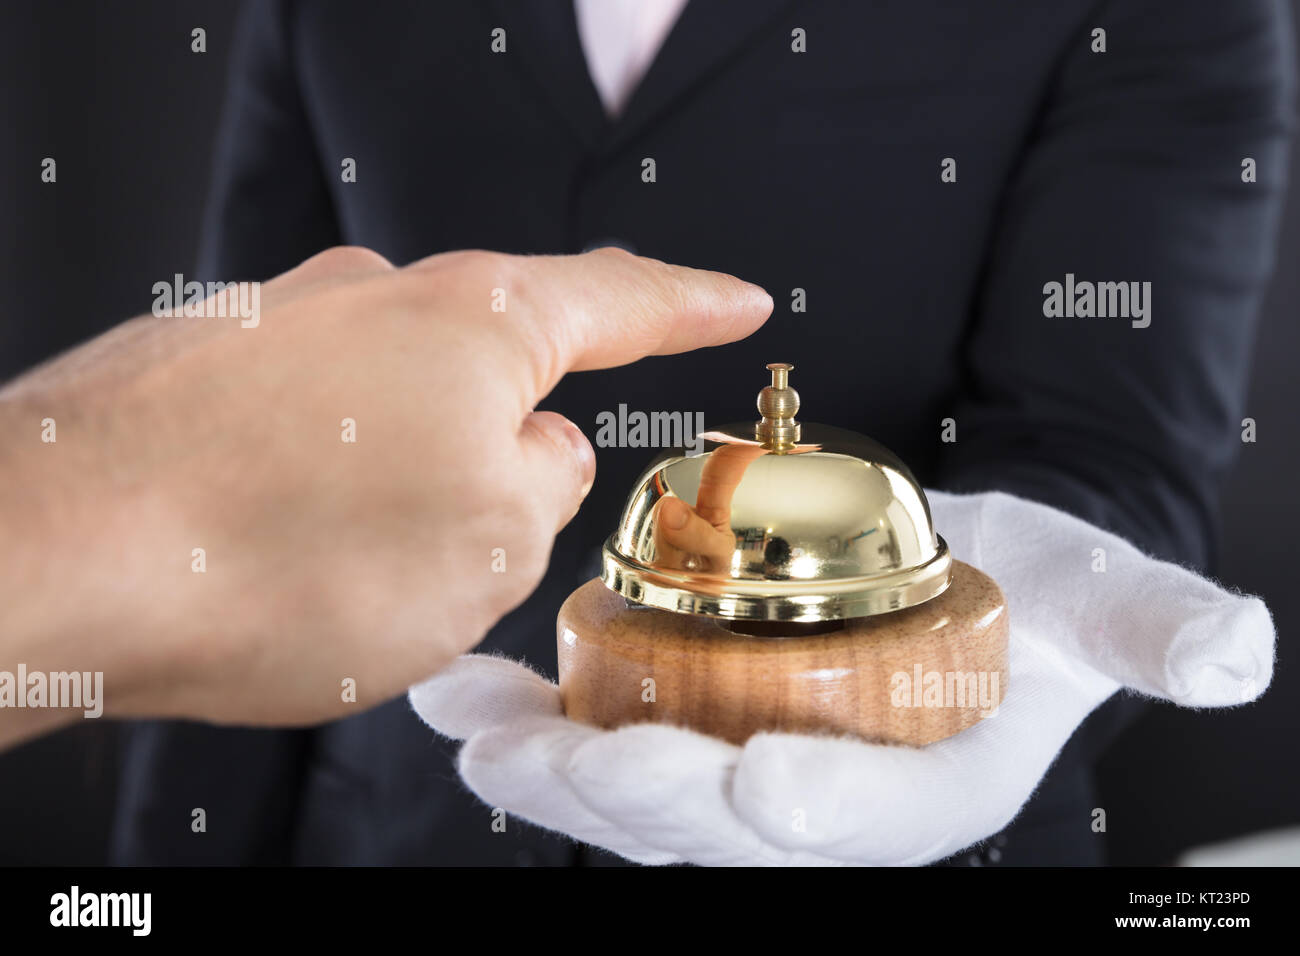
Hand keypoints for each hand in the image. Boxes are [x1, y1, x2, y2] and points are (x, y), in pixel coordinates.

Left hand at [0, 246, 771, 743]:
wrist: (55, 560)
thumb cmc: (281, 556)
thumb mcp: (493, 547)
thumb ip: (547, 481)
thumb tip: (533, 447)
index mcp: (476, 322)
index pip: (619, 300)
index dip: (690, 305)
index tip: (736, 299)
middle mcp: (375, 298)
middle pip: (488, 372)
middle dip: (496, 462)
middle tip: (465, 549)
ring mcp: (277, 323)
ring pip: (388, 418)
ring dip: (388, 497)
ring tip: (340, 579)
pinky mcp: (196, 367)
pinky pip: (299, 435)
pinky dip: (306, 497)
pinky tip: (274, 556)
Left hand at [408, 490, 1273, 865]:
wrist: (949, 582)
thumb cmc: (1022, 598)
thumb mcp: (1098, 599)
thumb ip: (1151, 625)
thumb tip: (1234, 650)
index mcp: (916, 793)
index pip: (869, 821)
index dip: (824, 808)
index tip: (766, 785)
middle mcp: (808, 807)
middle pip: (720, 824)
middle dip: (649, 798)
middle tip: (584, 762)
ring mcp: (729, 774)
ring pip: (632, 797)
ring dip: (551, 765)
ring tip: (481, 726)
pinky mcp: (675, 731)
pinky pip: (594, 740)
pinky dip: (527, 719)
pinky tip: (462, 692)